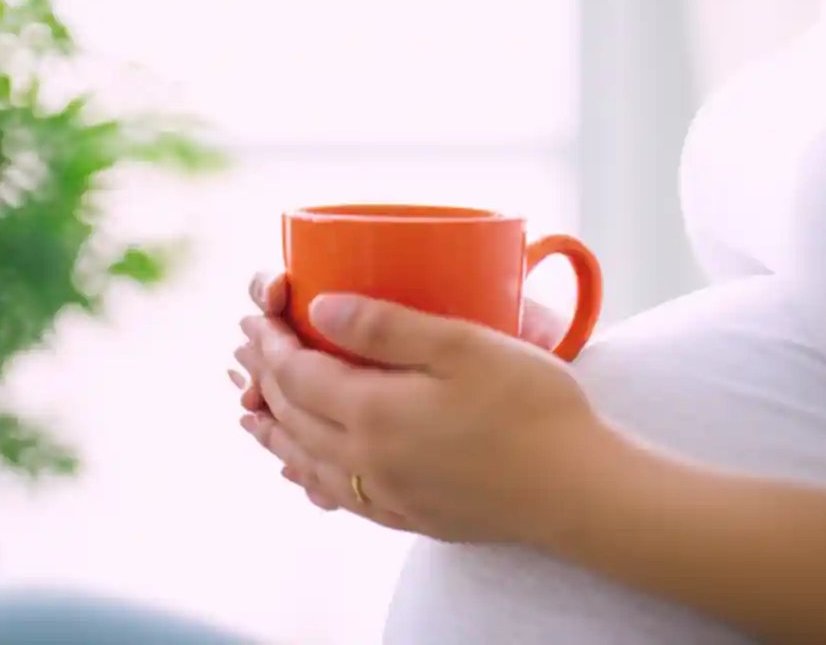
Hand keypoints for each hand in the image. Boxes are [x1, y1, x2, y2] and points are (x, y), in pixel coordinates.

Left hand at [232, 285, 609, 544]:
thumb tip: (319, 311)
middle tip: (247, 352)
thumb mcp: (462, 346)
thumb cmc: (531, 408)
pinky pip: (338, 496)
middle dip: (263, 381)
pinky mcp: (410, 515)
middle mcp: (368, 460)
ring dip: (274, 434)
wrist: (577, 490)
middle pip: (293, 418)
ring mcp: (387, 494)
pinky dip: (307, 477)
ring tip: (251, 416)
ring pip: (306, 463)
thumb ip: (386, 325)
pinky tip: (306, 474)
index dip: (270, 345)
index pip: (296, 375)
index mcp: (374, 412)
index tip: (255, 318)